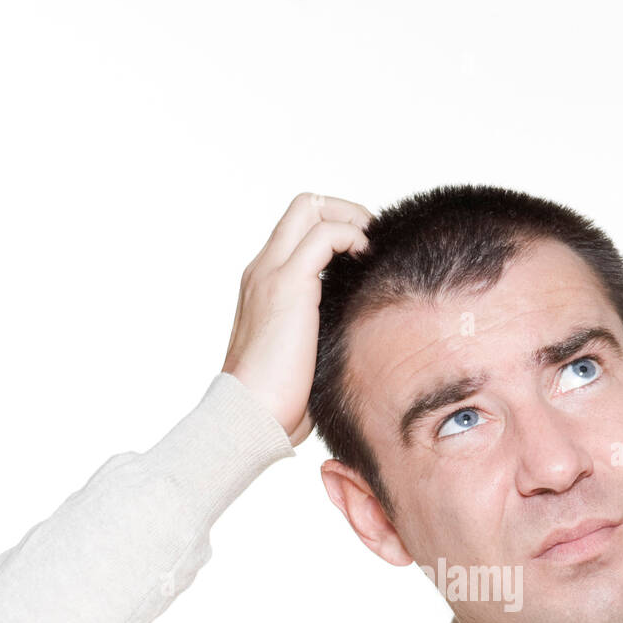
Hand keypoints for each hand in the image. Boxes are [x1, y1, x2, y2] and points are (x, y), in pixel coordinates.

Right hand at [222, 192, 370, 444]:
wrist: (249, 415)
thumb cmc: (276, 402)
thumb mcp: (303, 357)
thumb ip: (320, 333)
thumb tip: (356, 336)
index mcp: (263, 285)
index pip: (296, 232)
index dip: (334, 230)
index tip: (363, 254)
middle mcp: (262, 270)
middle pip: (303, 206)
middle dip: (345, 211)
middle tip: (372, 240)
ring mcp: (271, 273)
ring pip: (311, 208)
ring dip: (351, 218)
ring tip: (373, 247)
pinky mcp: (288, 285)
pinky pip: (325, 235)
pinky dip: (351, 236)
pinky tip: (367, 259)